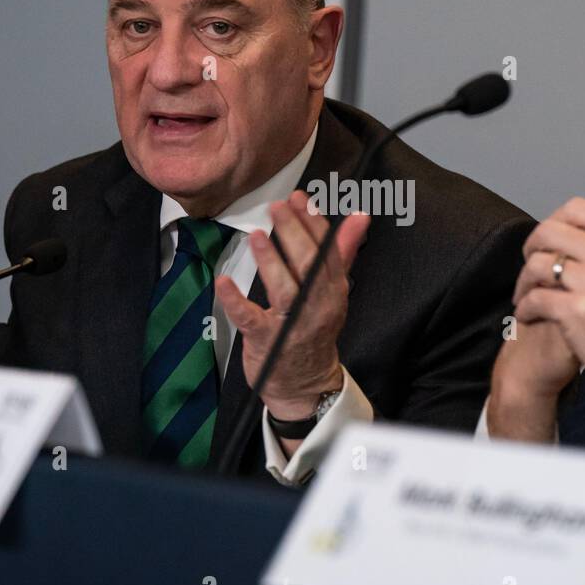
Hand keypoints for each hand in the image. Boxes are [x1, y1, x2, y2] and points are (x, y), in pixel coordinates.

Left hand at [215, 190, 369, 423]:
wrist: (305, 384)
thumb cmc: (314, 329)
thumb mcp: (332, 291)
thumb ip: (342, 252)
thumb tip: (360, 216)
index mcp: (334, 292)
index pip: (329, 253)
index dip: (315, 225)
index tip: (301, 199)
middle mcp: (318, 307)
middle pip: (309, 267)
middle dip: (294, 234)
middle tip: (277, 206)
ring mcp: (293, 325)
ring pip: (286, 290)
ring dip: (271, 261)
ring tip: (256, 235)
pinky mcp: (267, 341)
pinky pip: (251, 319)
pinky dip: (236, 300)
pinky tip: (223, 281)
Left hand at [513, 167, 584, 429]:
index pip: (575, 209)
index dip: (556, 221)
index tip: (553, 241)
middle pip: (548, 231)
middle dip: (533, 247)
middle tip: (532, 265)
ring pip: (537, 265)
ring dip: (524, 280)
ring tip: (527, 293)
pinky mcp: (576, 314)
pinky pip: (535, 299)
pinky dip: (525, 308)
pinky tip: (529, 316)